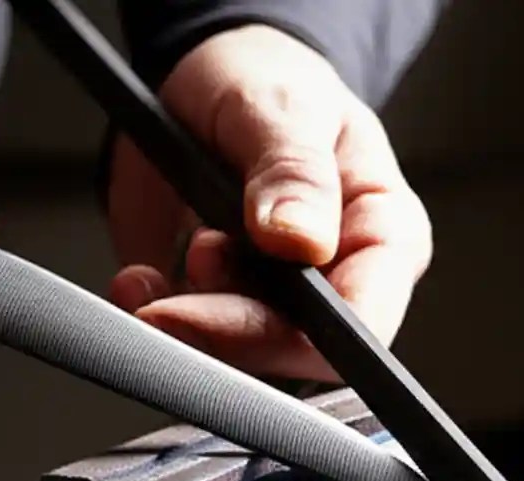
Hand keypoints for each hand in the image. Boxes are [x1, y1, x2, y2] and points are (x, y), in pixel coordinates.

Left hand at [106, 25, 432, 381]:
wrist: (210, 80)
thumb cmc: (270, 82)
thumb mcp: (283, 107)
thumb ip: (294, 171)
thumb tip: (302, 241)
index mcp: (384, 236)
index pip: (362, 322)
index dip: (295, 337)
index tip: (222, 314)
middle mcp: (339, 281)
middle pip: (293, 350)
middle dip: (222, 332)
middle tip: (163, 306)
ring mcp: (279, 300)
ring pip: (237, 357)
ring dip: (185, 319)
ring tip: (169, 258)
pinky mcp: (223, 308)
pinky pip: (188, 339)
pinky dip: (152, 312)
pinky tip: (139, 277)